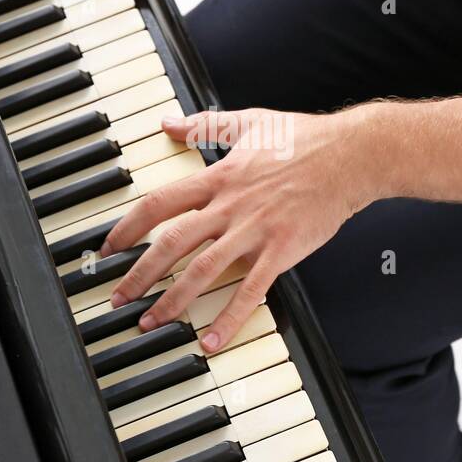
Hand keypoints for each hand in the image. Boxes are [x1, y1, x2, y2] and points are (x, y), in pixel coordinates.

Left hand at [102, 107, 376, 352]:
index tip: (110, 248)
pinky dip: (228, 318)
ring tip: (151, 323)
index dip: (129, 227)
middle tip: (117, 298)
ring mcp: (255, 231)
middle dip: (139, 274)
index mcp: (219, 177)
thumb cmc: (305, 139)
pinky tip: (211, 340)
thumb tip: (168, 123)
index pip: (160, 204)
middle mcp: (230, 206)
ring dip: (172, 301)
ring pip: (203, 271)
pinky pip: (249, 291)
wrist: (351, 156)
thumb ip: (204, 125)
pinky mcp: (281, 252)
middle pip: (172, 243)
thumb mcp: (248, 121)